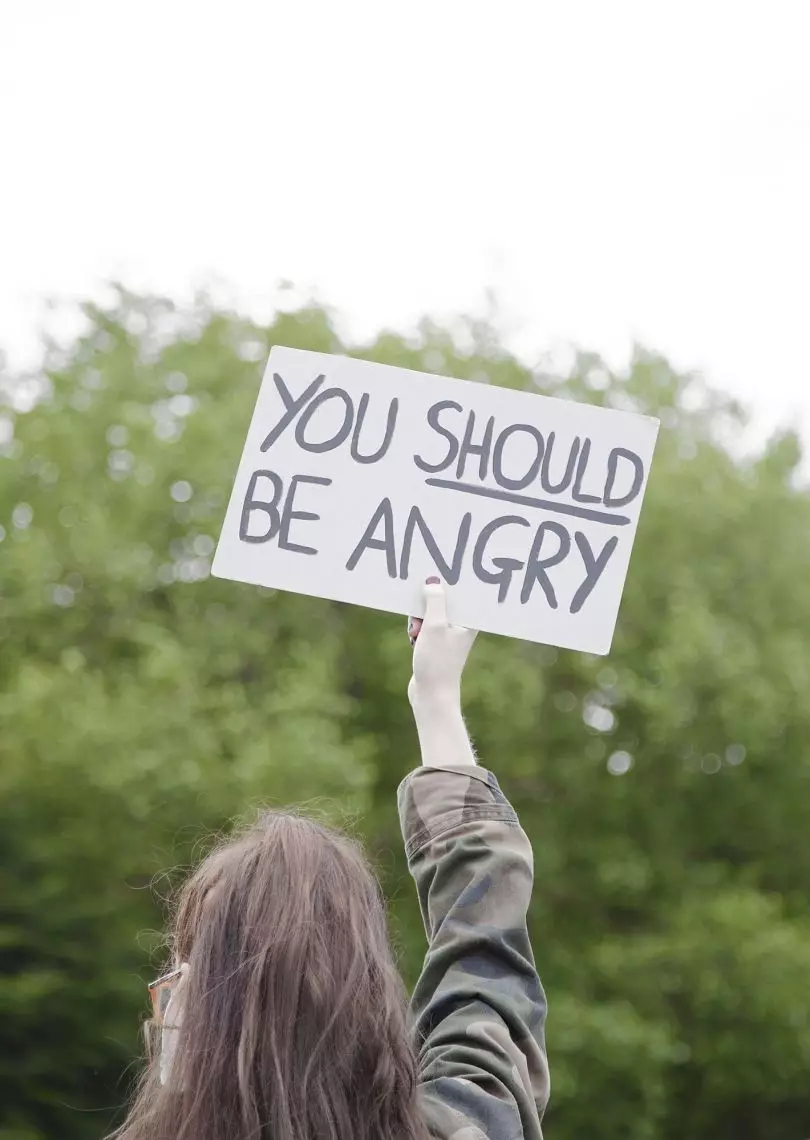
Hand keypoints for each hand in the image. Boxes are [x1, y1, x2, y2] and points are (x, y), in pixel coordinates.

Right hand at [407, 578, 476, 708]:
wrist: (431, 694)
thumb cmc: (437, 661)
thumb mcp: (434, 625)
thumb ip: (435, 600)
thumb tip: (433, 581)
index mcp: (469, 620)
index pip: (460, 593)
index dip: (447, 584)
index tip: (434, 576)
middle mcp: (461, 626)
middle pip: (443, 602)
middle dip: (426, 606)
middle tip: (418, 617)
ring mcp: (449, 636)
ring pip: (431, 614)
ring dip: (419, 619)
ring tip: (414, 633)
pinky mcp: (437, 644)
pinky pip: (426, 627)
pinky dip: (418, 629)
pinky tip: (413, 639)